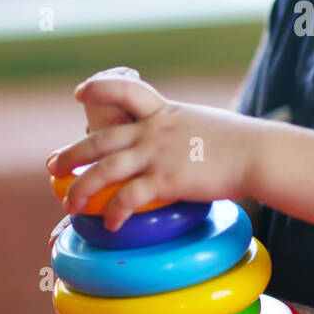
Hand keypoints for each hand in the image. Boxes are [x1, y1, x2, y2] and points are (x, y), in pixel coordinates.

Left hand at [45, 72, 261, 230]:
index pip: (125, 90)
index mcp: (165, 113)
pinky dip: (115, 212)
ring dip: (81, 189)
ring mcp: (158, 154)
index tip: (79, 93)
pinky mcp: (166, 180)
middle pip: (101, 139)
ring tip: (68, 205)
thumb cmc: (244, 144)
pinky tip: (110, 225)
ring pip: (104, 170)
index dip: (99, 88)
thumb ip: (186, 133)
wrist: (260, 153)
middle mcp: (154, 131)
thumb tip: (186, 148)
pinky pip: (129, 197)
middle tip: (53, 165)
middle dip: (72, 154)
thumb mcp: (207, 125)